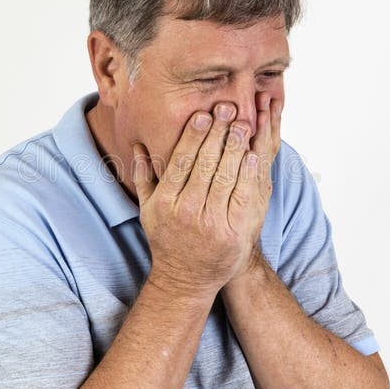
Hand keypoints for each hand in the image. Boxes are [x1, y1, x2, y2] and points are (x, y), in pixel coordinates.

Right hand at [132, 97, 278, 298]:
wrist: (187, 279)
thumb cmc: (166, 240)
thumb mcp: (148, 210)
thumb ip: (143, 177)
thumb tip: (138, 146)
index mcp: (165, 202)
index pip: (182, 161)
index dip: (193, 136)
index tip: (203, 115)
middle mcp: (187, 212)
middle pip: (205, 164)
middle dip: (218, 133)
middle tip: (228, 109)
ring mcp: (212, 223)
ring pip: (226, 176)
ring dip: (235, 147)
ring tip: (242, 124)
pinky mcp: (234, 233)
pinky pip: (243, 196)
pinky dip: (248, 173)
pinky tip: (251, 154)